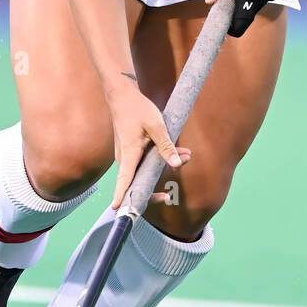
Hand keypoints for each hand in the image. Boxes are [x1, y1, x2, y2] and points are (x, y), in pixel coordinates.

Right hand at [107, 81, 190, 210]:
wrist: (122, 95)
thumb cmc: (137, 109)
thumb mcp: (156, 126)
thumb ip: (166, 147)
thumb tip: (177, 164)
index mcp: (129, 153)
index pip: (124, 181)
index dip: (123, 197)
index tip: (120, 211)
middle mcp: (125, 158)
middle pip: (137, 181)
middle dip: (158, 184)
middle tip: (175, 182)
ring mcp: (126, 155)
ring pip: (144, 171)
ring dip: (163, 168)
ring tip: (186, 155)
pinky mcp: (131, 152)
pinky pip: (144, 162)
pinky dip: (159, 160)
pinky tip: (178, 152)